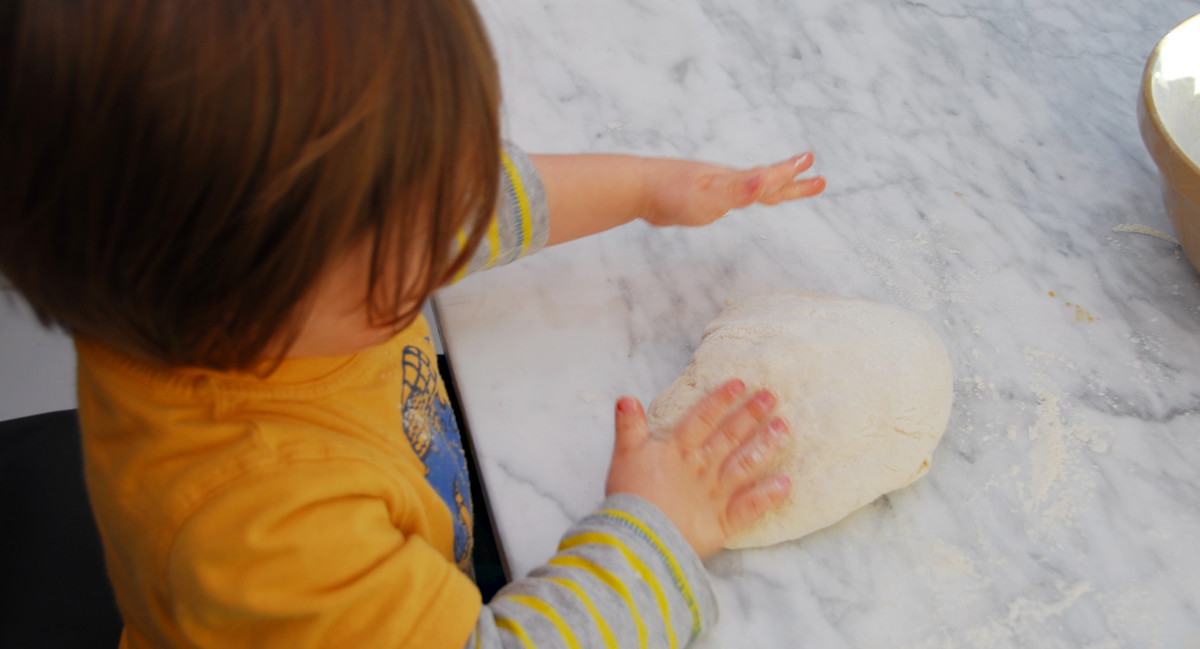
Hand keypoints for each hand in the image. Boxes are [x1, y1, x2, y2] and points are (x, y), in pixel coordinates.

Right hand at [605, 380, 791, 556]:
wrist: (639, 538)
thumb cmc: (629, 497)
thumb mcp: (624, 457)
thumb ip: (629, 427)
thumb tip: (627, 399)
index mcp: (678, 452)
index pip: (702, 420)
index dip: (720, 401)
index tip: (740, 384)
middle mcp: (702, 469)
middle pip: (729, 437)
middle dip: (750, 415)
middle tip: (771, 397)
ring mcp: (716, 495)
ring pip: (745, 466)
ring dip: (764, 446)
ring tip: (783, 428)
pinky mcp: (723, 523)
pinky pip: (750, 507)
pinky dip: (768, 496)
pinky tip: (786, 482)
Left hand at [639, 152, 824, 227]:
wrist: (636, 189)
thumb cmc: (671, 192)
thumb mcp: (710, 195)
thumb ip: (739, 190)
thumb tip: (766, 181)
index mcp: (734, 182)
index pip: (770, 179)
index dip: (792, 177)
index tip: (815, 169)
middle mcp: (726, 182)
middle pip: (765, 183)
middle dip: (792, 184)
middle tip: (819, 180)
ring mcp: (711, 189)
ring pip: (748, 189)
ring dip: (770, 188)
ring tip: (782, 188)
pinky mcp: (696, 199)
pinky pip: (729, 197)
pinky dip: (742, 197)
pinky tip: (735, 200)